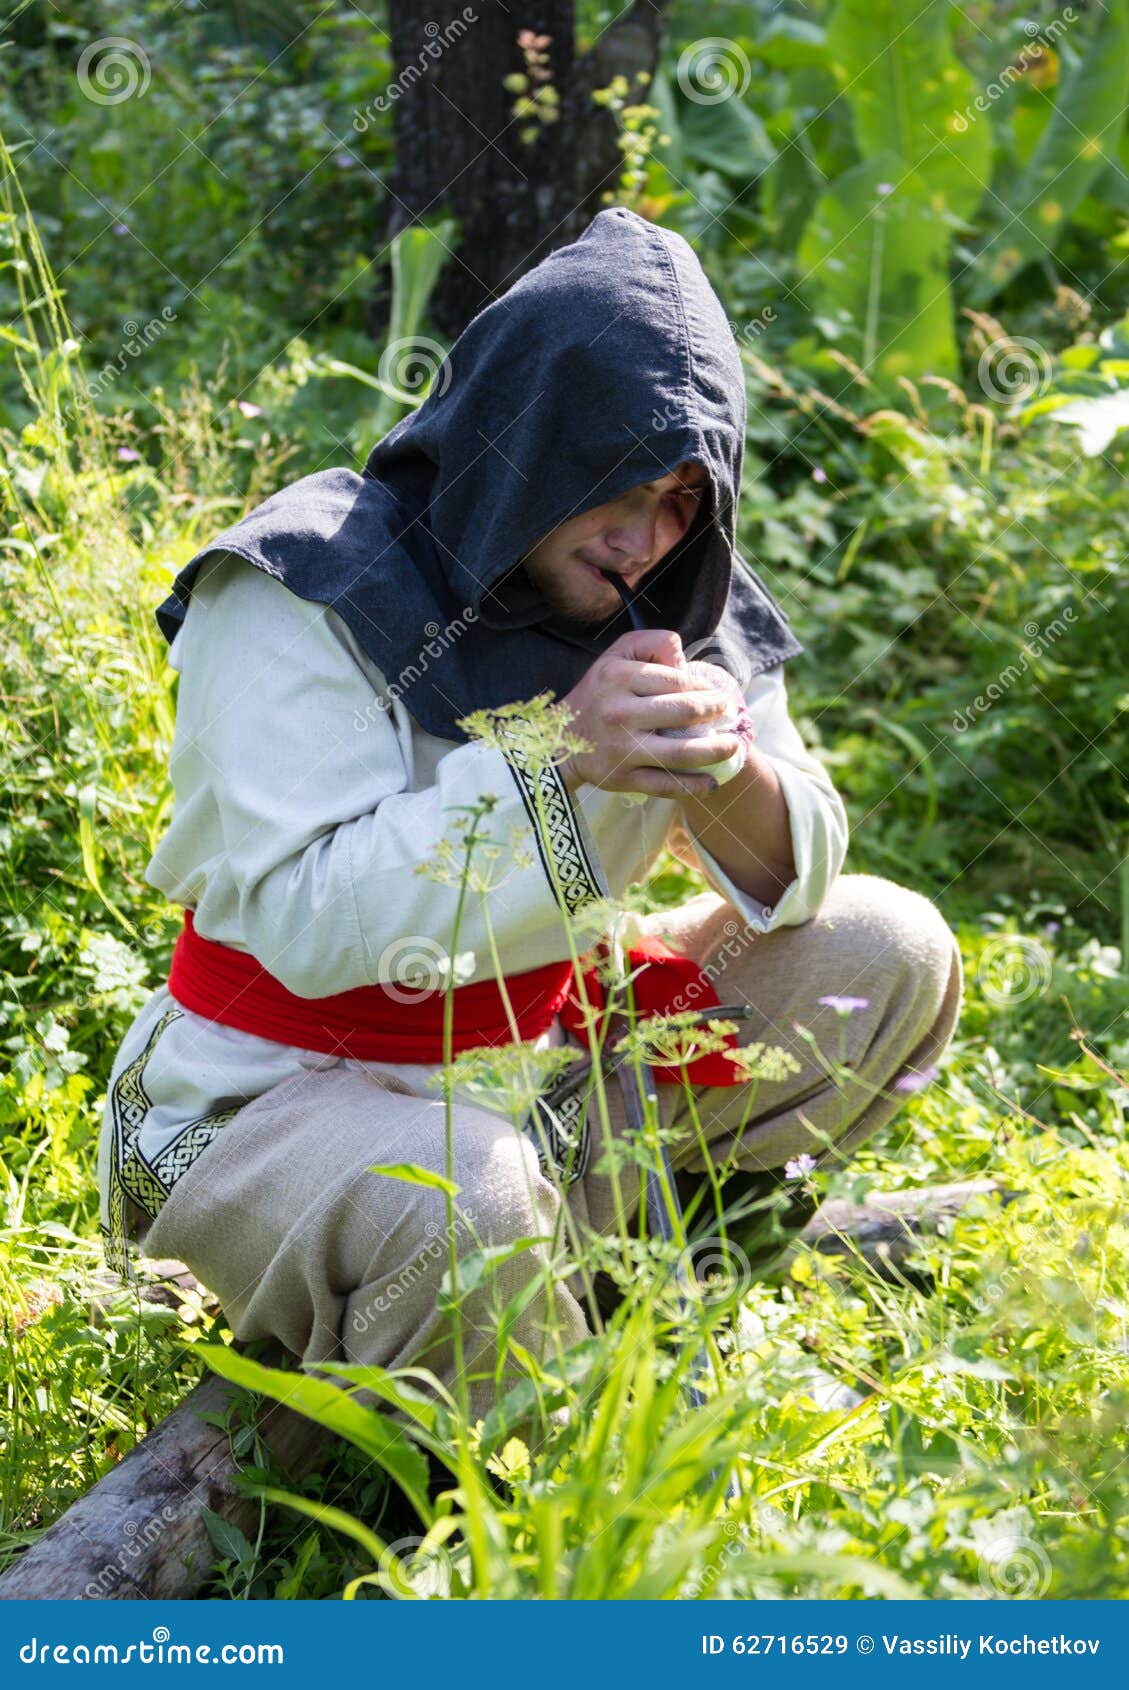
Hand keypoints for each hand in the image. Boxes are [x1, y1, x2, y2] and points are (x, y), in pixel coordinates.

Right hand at [557, 629, 741, 798]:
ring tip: (732, 747)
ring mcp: (622, 749)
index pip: (677, 680)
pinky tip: (711, 783)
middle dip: (715, 712)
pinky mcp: (623, 778)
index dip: (705, 688)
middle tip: (728, 713)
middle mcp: (619, 713)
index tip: (719, 694)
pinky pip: (665, 785)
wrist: (558, 740)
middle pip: (684, 712)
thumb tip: (686, 660)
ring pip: (681, 752)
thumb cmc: (597, 693)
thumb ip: (652, 643)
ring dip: (716, 751)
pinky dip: (693, 786)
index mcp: (618, 678)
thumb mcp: (616, 656)